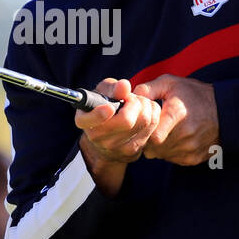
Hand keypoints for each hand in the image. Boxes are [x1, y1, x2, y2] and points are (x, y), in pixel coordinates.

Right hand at [74, 78, 161, 194]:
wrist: (107, 134)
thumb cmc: (104, 105)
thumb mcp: (103, 92)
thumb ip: (112, 88)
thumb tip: (124, 85)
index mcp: (85, 121)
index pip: (91, 120)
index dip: (100, 114)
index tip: (109, 107)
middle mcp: (98, 138)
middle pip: (126, 120)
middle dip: (135, 102)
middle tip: (131, 98)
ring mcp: (116, 148)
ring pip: (144, 121)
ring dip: (146, 106)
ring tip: (138, 104)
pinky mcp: (133, 152)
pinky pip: (153, 127)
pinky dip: (153, 114)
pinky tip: (144, 112)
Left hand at [134, 75, 219, 165]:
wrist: (225, 111)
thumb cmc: (194, 95)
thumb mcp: (171, 83)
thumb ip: (148, 88)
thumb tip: (130, 97)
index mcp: (177, 114)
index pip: (153, 136)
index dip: (144, 131)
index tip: (145, 124)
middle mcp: (185, 134)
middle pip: (153, 146)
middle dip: (148, 138)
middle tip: (154, 127)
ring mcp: (190, 148)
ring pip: (160, 154)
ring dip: (158, 146)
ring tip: (166, 131)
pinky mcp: (193, 158)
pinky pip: (172, 159)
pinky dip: (169, 151)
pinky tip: (176, 138)